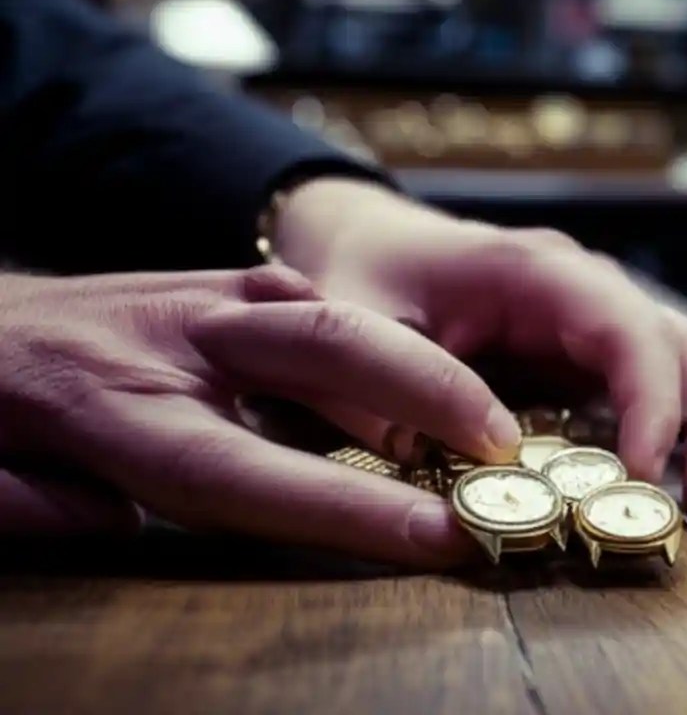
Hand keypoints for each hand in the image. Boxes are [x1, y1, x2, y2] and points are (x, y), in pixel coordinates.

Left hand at [0, 266, 523, 567]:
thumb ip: (41, 514)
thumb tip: (123, 524)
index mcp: (113, 409)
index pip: (252, 474)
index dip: (353, 511)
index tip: (441, 537)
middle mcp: (171, 342)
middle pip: (326, 347)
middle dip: (429, 390)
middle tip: (503, 442)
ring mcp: (195, 300)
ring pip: (328, 311)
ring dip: (412, 359)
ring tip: (483, 414)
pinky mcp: (209, 286)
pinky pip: (304, 300)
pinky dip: (360, 336)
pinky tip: (399, 369)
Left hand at [273, 178, 686, 516]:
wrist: (362, 241)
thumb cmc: (361, 273)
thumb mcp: (354, 323)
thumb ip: (403, 380)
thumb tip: (492, 453)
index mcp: (534, 271)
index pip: (623, 326)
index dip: (648, 398)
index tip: (641, 472)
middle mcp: (582, 287)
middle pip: (679, 343)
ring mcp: (592, 319)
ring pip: (684, 360)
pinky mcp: (587, 353)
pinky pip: (652, 385)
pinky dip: (670, 434)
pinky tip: (656, 488)